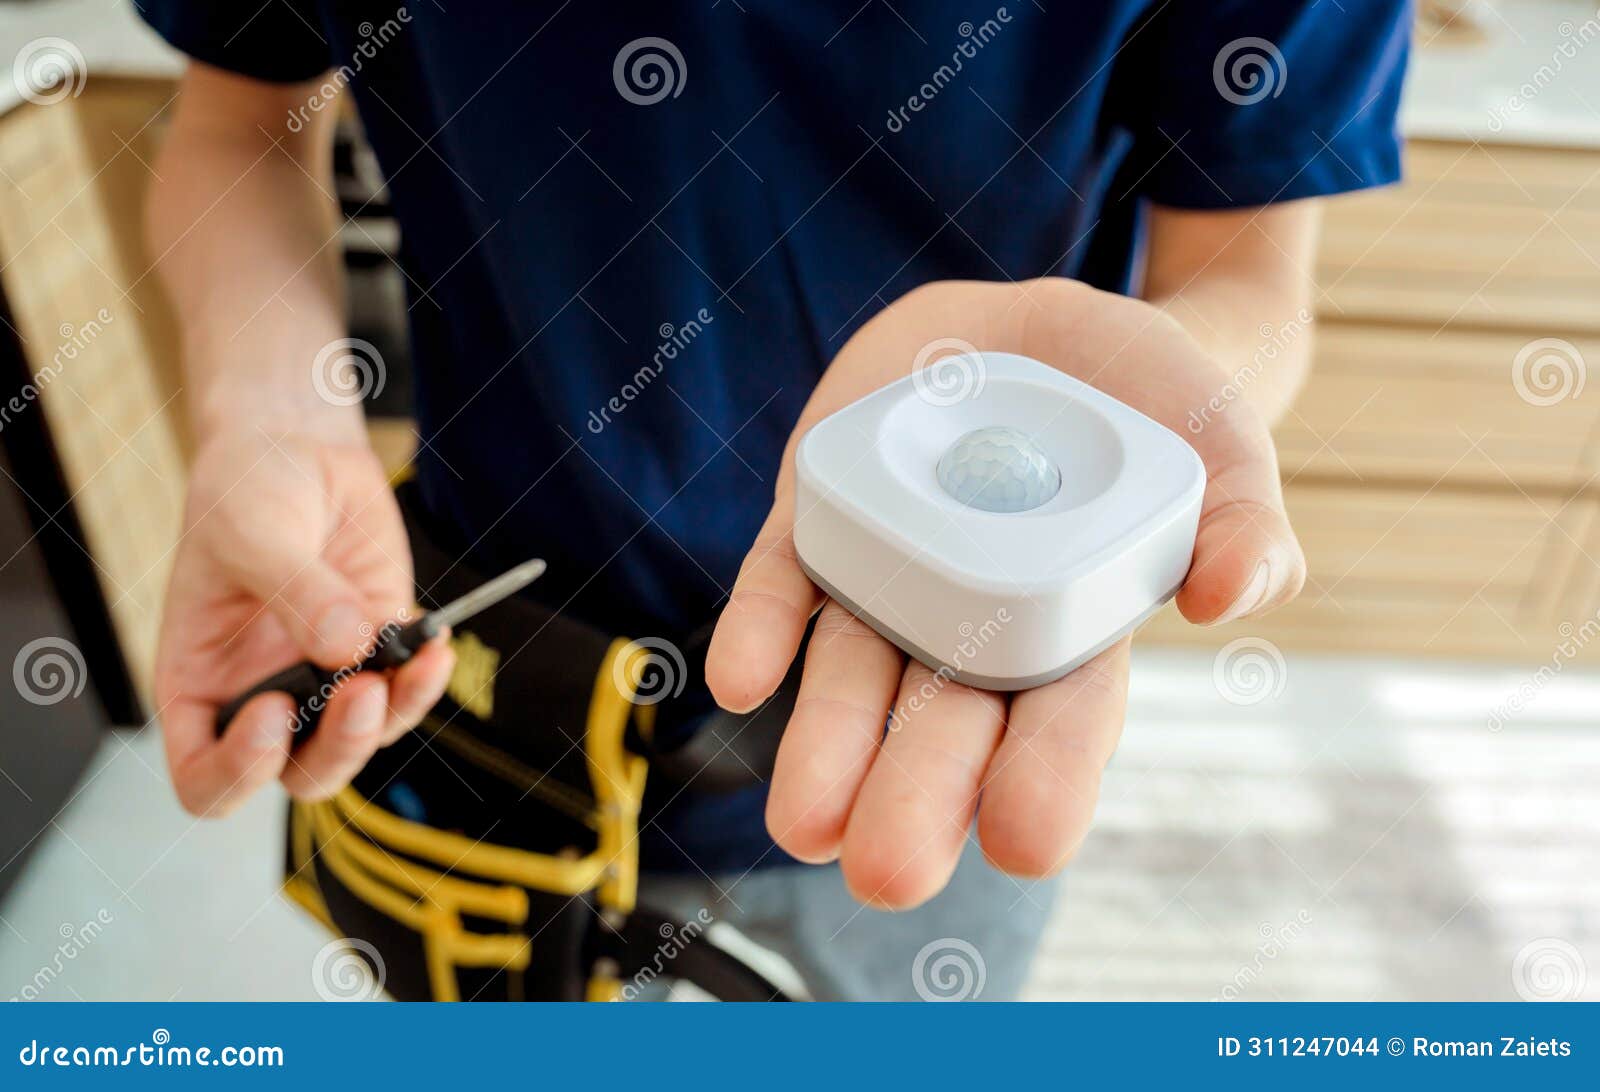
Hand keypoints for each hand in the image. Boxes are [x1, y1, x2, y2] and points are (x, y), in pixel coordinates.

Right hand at [154, 431, 453, 815]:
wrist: (298, 449)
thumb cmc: (244, 492)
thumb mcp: (250, 534)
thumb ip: (296, 593)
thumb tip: (349, 650)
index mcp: (201, 687)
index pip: (206, 779)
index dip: (238, 772)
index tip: (272, 715)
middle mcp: (263, 696)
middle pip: (300, 773)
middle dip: (337, 747)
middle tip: (360, 690)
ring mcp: (325, 681)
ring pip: (362, 742)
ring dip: (391, 715)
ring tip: (411, 660)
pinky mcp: (378, 651)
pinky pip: (405, 692)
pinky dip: (425, 678)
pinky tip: (435, 643)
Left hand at [705, 279, 1304, 906]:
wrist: (1039, 329)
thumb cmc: (1144, 404)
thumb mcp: (1216, 439)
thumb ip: (1244, 514)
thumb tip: (1234, 595)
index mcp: (1073, 631)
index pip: (1061, 722)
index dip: (1047, 779)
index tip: (1026, 842)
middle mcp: (970, 626)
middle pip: (941, 723)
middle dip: (916, 798)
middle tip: (889, 874)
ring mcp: (890, 576)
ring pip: (849, 675)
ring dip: (825, 745)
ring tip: (806, 824)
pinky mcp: (823, 519)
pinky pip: (783, 580)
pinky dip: (761, 628)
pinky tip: (739, 679)